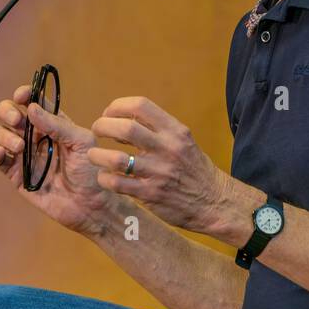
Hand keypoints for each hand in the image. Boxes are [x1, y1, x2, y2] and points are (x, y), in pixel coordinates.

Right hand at [0, 85, 114, 237]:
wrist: (91, 207)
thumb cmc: (91, 171)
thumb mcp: (81, 143)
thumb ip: (57, 125)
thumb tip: (30, 107)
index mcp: (53, 124)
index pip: (33, 102)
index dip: (24, 94)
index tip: (22, 96)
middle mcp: (35, 136)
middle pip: (9, 114)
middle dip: (7, 111)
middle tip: (16, 121)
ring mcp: (24, 155)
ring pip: (0, 134)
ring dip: (4, 135)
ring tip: (20, 148)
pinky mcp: (17, 175)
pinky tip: (1, 154)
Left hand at [88, 96, 234, 234]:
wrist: (215, 202)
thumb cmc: (194, 170)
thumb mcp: (183, 141)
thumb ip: (157, 130)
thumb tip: (122, 120)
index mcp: (175, 131)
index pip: (140, 105)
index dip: (117, 106)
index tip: (108, 114)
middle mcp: (168, 148)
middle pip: (125, 127)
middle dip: (102, 126)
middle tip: (97, 131)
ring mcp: (159, 172)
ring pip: (115, 158)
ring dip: (97, 155)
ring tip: (93, 156)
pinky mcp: (151, 195)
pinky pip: (117, 184)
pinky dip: (104, 178)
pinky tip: (104, 177)